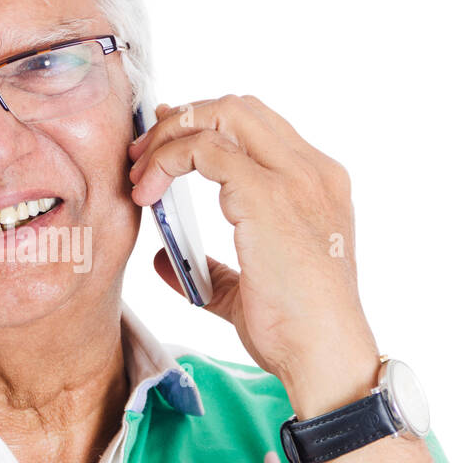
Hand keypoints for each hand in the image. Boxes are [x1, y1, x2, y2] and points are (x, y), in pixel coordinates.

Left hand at [127, 95, 379, 416]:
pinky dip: (169, 160)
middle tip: (141, 155)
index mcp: (317, 184)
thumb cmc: (296, 331)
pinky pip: (205, 150)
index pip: (256, 125)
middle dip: (180, 120)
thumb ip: (212, 270)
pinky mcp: (267, 195)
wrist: (324, 355)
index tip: (162, 141)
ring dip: (168, 138)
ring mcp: (294, 179)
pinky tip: (149, 194)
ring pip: (220, 116)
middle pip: (237, 107)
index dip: (203, 123)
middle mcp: (311, 171)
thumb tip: (164, 259)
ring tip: (139, 177)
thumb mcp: (246, 291)